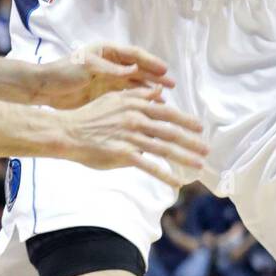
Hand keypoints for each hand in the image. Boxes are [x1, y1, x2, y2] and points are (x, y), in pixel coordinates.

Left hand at [38, 42, 173, 109]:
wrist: (44, 89)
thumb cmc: (63, 72)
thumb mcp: (87, 67)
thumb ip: (111, 69)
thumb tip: (135, 70)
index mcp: (107, 51)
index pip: (133, 55)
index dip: (150, 62)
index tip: (165, 69)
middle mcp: (111, 63)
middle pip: (137, 69)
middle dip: (155, 76)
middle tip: (172, 84)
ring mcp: (108, 79)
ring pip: (134, 83)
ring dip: (148, 89)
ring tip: (164, 98)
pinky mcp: (104, 94)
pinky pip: (125, 95)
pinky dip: (137, 100)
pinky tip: (147, 106)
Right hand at [61, 87, 207, 187]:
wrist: (68, 132)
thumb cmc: (90, 116)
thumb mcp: (114, 98)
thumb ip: (137, 95)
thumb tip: (158, 93)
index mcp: (135, 104)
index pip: (167, 112)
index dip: (185, 120)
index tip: (200, 127)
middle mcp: (136, 118)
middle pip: (170, 130)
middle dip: (191, 140)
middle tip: (207, 149)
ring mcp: (130, 136)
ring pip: (164, 148)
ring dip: (184, 157)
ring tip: (199, 165)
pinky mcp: (123, 154)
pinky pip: (149, 166)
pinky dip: (165, 175)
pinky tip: (177, 182)